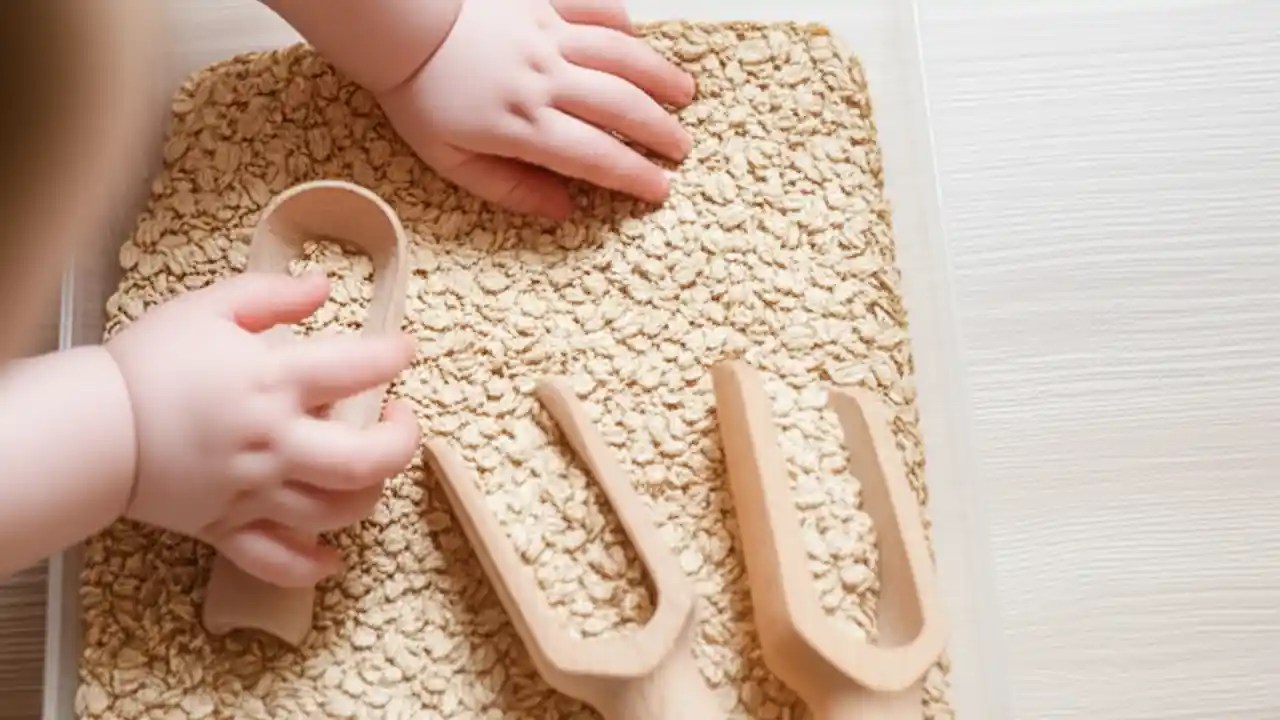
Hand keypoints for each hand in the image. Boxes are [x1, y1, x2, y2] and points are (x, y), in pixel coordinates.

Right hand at [105, 272, 418, 586]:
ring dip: (369, 493)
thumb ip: (272, 295)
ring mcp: (255, 492)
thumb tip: (323, 287)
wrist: (90, 428)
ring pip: (337, 511)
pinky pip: (281, 560)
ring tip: (368, 468)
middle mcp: (276, 444)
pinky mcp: (228, 528)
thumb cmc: (149, 363)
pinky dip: (312, 565)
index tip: (403, 349)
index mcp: (274, 384)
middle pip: (367, 460)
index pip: (359, 369)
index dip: (394, 356)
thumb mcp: (208, 308)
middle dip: (402, 442)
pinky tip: (331, 555)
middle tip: (400, 419)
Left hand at [375, 0, 695, 218]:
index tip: (661, 189)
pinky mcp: (542, 1)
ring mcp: (547, 35)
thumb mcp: (452, 161)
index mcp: (523, 124)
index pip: (596, 157)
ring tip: (684, 94)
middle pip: (620, 107)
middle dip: (659, 131)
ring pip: (621, 55)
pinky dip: (620, 23)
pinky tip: (634, 39)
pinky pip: (595, 9)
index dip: (635, 176)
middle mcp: (545, 79)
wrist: (396, 25)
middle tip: (681, 148)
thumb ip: (511, 189)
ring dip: (658, 76)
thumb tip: (564, 211)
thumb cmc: (419, 96)